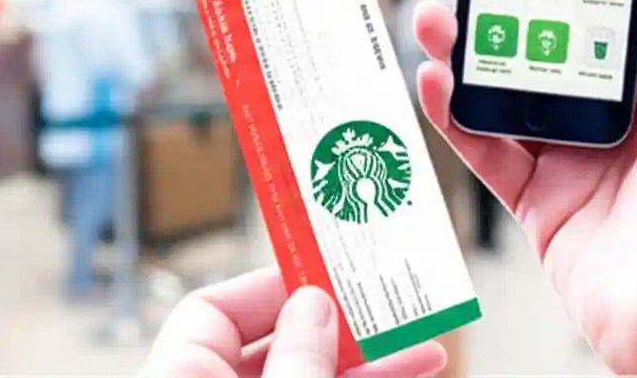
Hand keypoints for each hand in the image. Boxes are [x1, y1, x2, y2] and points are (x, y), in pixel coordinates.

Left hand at [143, 268, 446, 377]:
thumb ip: (296, 359)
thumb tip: (313, 303)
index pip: (212, 309)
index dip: (273, 284)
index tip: (329, 269)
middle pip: (273, 341)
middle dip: (339, 321)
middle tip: (387, 297)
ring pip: (307, 375)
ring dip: (370, 358)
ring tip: (424, 344)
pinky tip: (411, 372)